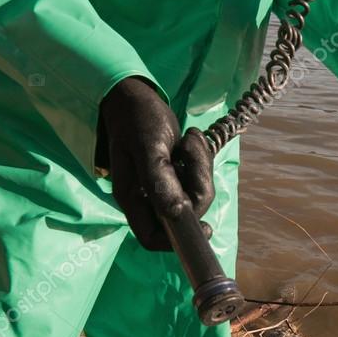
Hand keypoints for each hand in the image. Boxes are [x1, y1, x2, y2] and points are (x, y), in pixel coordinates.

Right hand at [97, 77, 214, 250]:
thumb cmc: (136, 119)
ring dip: (200, 167)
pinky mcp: (173, 173)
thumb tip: (175, 215)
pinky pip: (196, 178)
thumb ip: (158, 182)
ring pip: (194, 194)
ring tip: (189, 139)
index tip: (205, 225)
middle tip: (192, 150)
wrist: (134, 96)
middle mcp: (146, 197)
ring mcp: (160, 186)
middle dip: (197, 184)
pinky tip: (189, 139)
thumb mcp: (148, 147)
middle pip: (182, 213)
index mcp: (133, 197)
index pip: (151, 238)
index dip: (176, 240)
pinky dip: (200, 160)